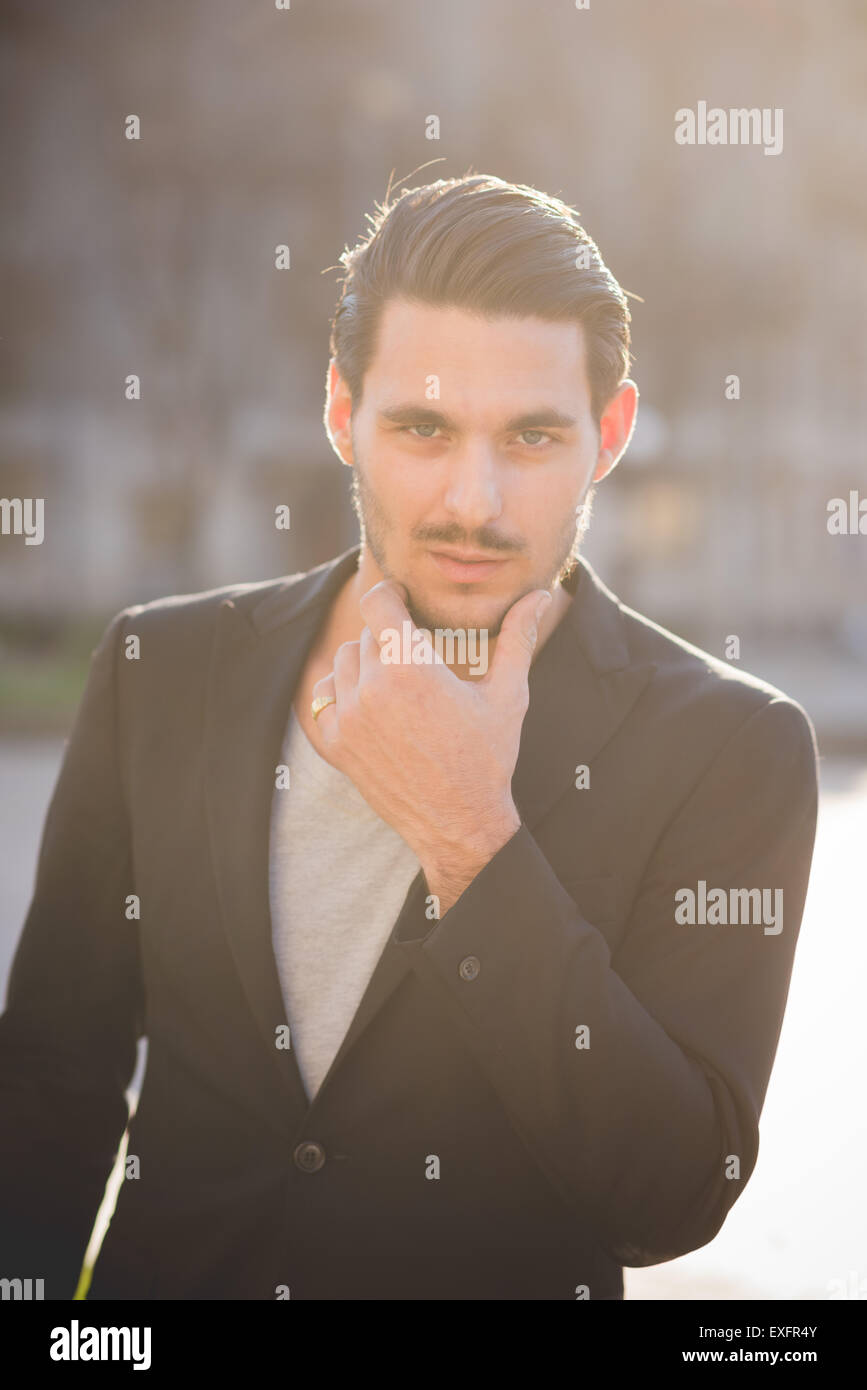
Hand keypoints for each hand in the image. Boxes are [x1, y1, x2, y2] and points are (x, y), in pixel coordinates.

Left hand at [308, 580, 551, 911]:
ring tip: (396, 680)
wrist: (461, 823)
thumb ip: (517, 638)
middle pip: (366, 635)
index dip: (390, 593)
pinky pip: (322, 698)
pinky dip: (341, 693)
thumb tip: (541, 596)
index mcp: (411, 669)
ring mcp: (349, 719)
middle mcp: (372, 689)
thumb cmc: (488, 759)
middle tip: (416, 656)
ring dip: (365, 663)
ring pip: (342, 663)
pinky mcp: (337, 745)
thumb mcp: (508, 695)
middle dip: (390, 638)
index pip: (378, 602)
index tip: (403, 600)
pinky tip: (368, 702)